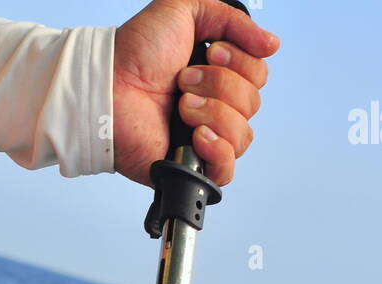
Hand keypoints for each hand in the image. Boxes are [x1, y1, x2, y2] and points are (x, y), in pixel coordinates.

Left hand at [114, 0, 278, 186]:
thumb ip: (231, 19)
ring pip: (243, 134)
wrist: (109, 87)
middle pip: (252, 103)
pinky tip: (196, 137)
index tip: (209, 53)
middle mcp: (216, 107)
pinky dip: (217, 151)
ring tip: (180, 106)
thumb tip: (272, 44)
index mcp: (218, 75)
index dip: (238, 62)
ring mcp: (205, 139)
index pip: (258, 75)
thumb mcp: (186, 10)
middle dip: (219, 85)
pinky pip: (227, 171)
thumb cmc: (136, 52)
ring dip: (212, 113)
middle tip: (183, 80)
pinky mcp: (192, 167)